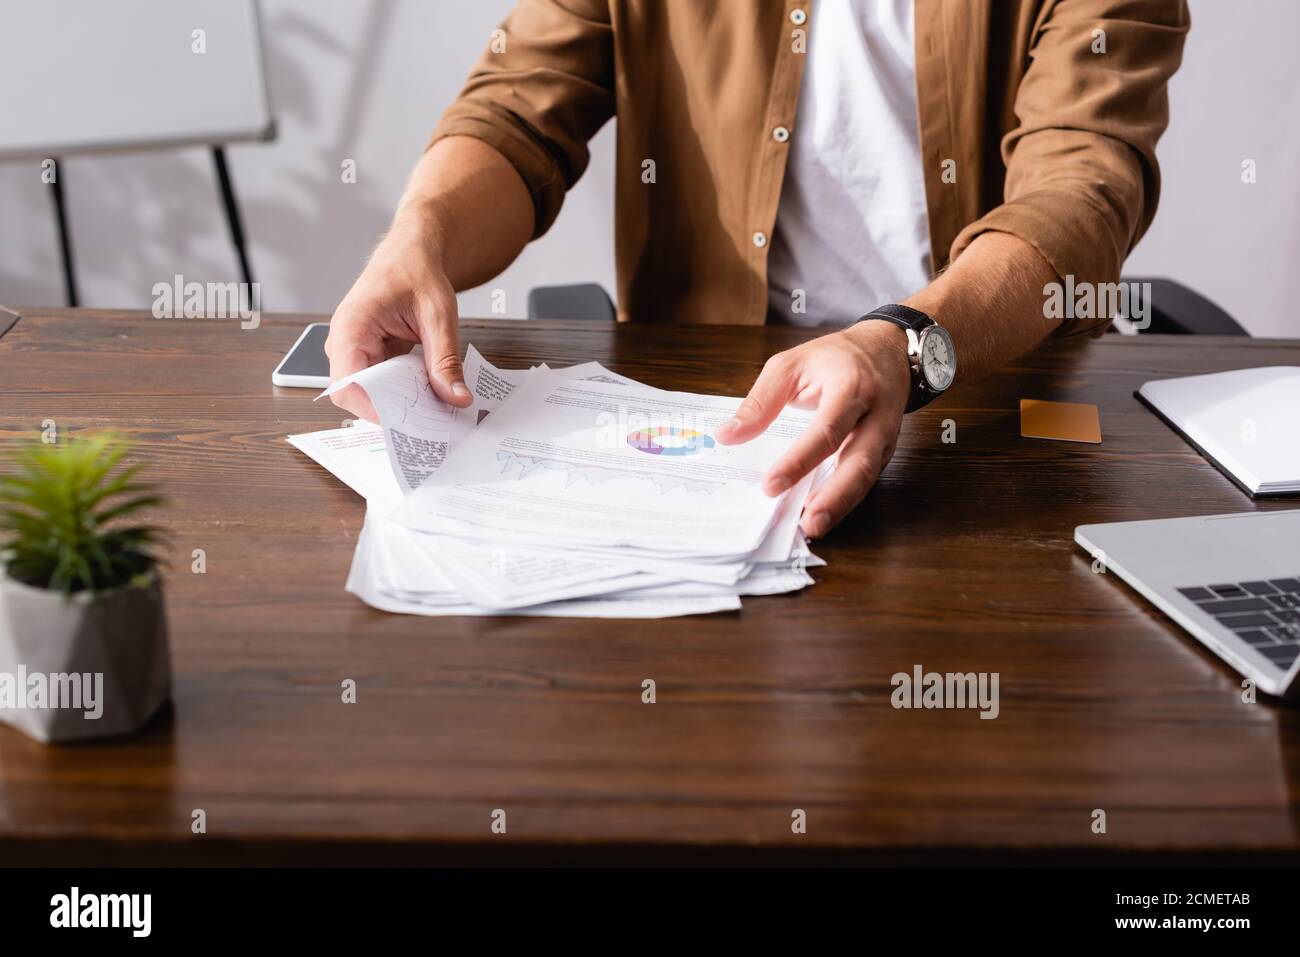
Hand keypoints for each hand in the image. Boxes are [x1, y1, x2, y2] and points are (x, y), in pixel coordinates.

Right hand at [324, 221, 472, 422]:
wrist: (411, 253)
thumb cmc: (416, 271)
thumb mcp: (438, 316)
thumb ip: (445, 360)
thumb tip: (456, 398)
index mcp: (350, 328)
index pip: (347, 386)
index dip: (374, 410)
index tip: (409, 421)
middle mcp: (344, 342)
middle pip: (357, 395)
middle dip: (393, 411)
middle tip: (431, 419)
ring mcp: (354, 350)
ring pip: (370, 393)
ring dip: (400, 403)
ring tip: (434, 407)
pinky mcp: (369, 355)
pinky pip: (382, 384)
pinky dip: (404, 392)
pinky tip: (428, 393)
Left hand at [714, 321, 910, 537]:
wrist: (888, 350)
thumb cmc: (836, 357)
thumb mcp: (791, 364)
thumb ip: (760, 401)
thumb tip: (728, 435)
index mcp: (851, 386)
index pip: (826, 430)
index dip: (800, 461)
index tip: (771, 485)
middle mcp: (876, 415)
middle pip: (858, 462)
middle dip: (834, 497)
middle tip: (807, 523)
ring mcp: (885, 436)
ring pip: (867, 477)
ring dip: (841, 505)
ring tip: (813, 526)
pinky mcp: (884, 451)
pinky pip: (866, 478)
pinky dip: (845, 498)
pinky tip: (822, 512)